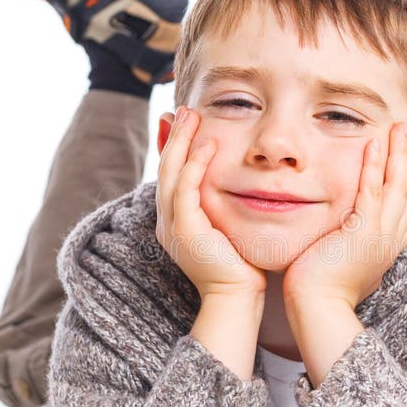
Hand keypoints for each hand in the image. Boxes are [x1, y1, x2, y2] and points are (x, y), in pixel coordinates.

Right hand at [155, 106, 266, 298]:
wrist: (236, 297)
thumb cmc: (241, 266)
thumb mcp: (228, 227)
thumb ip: (224, 205)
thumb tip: (237, 183)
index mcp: (175, 221)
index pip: (171, 175)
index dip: (176, 146)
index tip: (185, 122)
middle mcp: (167, 221)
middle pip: (165, 168)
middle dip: (174, 136)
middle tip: (184, 109)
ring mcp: (172, 225)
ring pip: (170, 173)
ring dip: (181, 141)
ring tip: (191, 115)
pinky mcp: (184, 229)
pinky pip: (185, 189)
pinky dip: (195, 165)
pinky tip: (208, 145)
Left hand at [283, 122, 406, 309]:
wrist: (317, 308)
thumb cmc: (323, 286)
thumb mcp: (347, 257)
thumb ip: (353, 239)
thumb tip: (347, 230)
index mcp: (390, 244)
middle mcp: (392, 238)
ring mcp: (381, 236)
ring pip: (398, 186)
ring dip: (400, 153)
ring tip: (401, 127)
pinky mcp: (363, 233)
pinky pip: (372, 192)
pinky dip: (375, 166)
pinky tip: (374, 143)